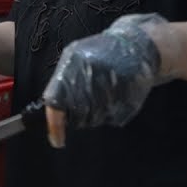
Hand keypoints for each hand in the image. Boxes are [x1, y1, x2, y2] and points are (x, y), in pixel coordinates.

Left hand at [41, 13, 179, 147]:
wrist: (136, 46)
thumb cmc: (98, 54)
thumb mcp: (74, 57)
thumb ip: (61, 83)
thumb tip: (50, 113)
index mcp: (74, 63)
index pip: (58, 102)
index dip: (55, 124)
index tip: (57, 139)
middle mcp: (95, 74)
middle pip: (78, 115)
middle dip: (77, 118)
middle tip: (83, 108)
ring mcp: (116, 87)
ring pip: (96, 119)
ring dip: (95, 115)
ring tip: (102, 95)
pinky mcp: (132, 98)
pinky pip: (114, 118)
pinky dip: (111, 113)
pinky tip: (115, 95)